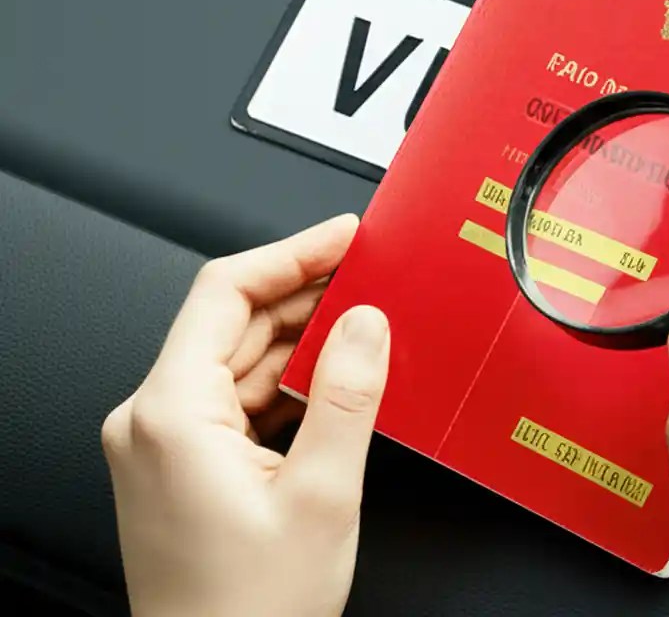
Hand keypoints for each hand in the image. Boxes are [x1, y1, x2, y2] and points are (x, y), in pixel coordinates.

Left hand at [101, 214, 389, 616]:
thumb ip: (346, 396)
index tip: (340, 236)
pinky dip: (284, 384)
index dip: (290, 253)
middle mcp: (151, 421)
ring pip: (235, 362)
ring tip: (363, 328)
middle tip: (369, 279)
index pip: (224, 293)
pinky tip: (331, 382)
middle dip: (304, 296)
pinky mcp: (180, 467)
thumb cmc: (250, 609)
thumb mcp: (322, 494)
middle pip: (230, 324)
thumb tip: (366, 324)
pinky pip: (234, 401)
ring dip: (298, 341)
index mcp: (170, 415)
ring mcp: (162, 445)